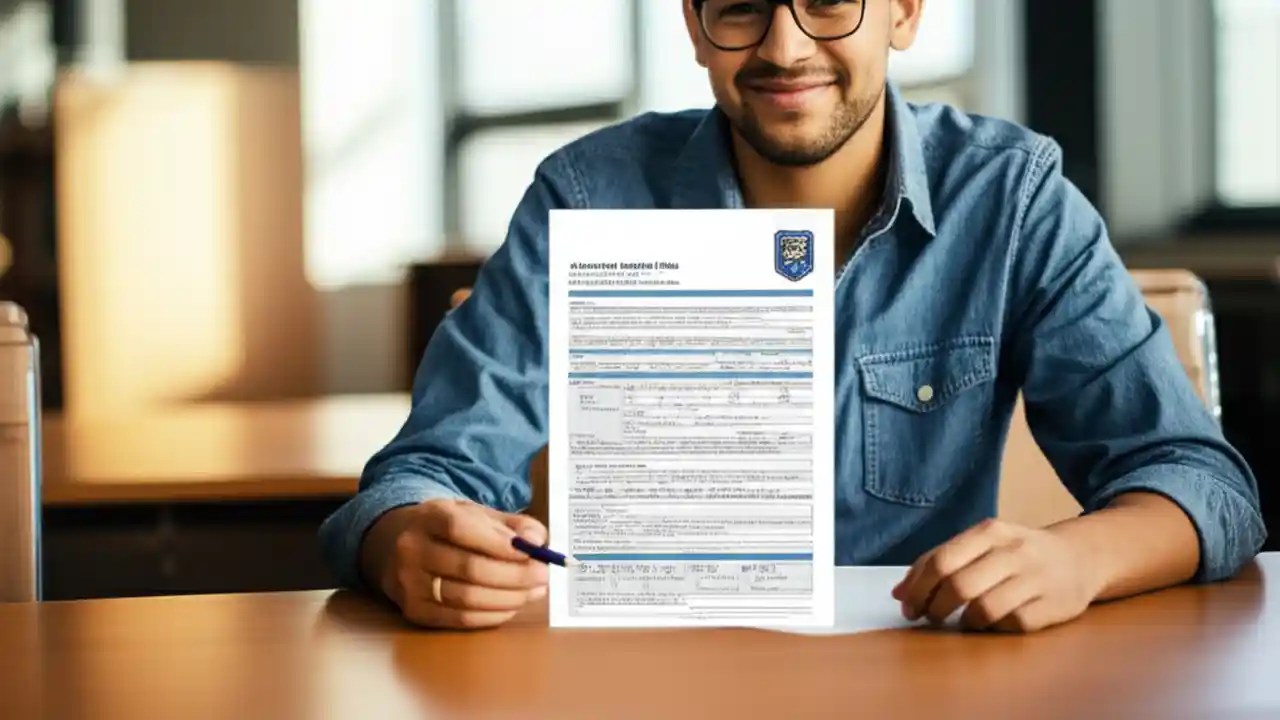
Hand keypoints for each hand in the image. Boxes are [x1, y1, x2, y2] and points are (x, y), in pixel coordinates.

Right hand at [370, 498, 549, 629]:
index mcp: (428, 517)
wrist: (392, 545)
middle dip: (514, 575)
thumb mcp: (474, 513)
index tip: (532, 552)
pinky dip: (492, 615)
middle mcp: (412, 550)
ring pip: (467, 598)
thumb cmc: (445, 529)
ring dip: (508, 598)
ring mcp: (409, 584)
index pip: (461, 529)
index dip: (499, 543)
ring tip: (533, 592)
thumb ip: (511, 524)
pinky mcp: (414, 611)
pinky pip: (460, 619)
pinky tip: (511, 606)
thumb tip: (537, 540)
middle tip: (543, 576)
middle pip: (469, 568)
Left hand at [891, 518, 1102, 632]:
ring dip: (964, 622)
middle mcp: (1014, 551)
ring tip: (963, 621)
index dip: (917, 588)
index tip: (906, 605)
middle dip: (935, 608)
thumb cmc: (1017, 553)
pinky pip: (1012, 624)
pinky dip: (996, 629)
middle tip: (929, 617)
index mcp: (990, 531)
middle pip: (959, 586)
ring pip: (984, 609)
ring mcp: (1036, 578)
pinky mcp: (1054, 605)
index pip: (941, 560)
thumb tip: (899, 593)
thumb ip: (940, 561)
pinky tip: (994, 623)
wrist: (1081, 556)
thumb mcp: (982, 544)